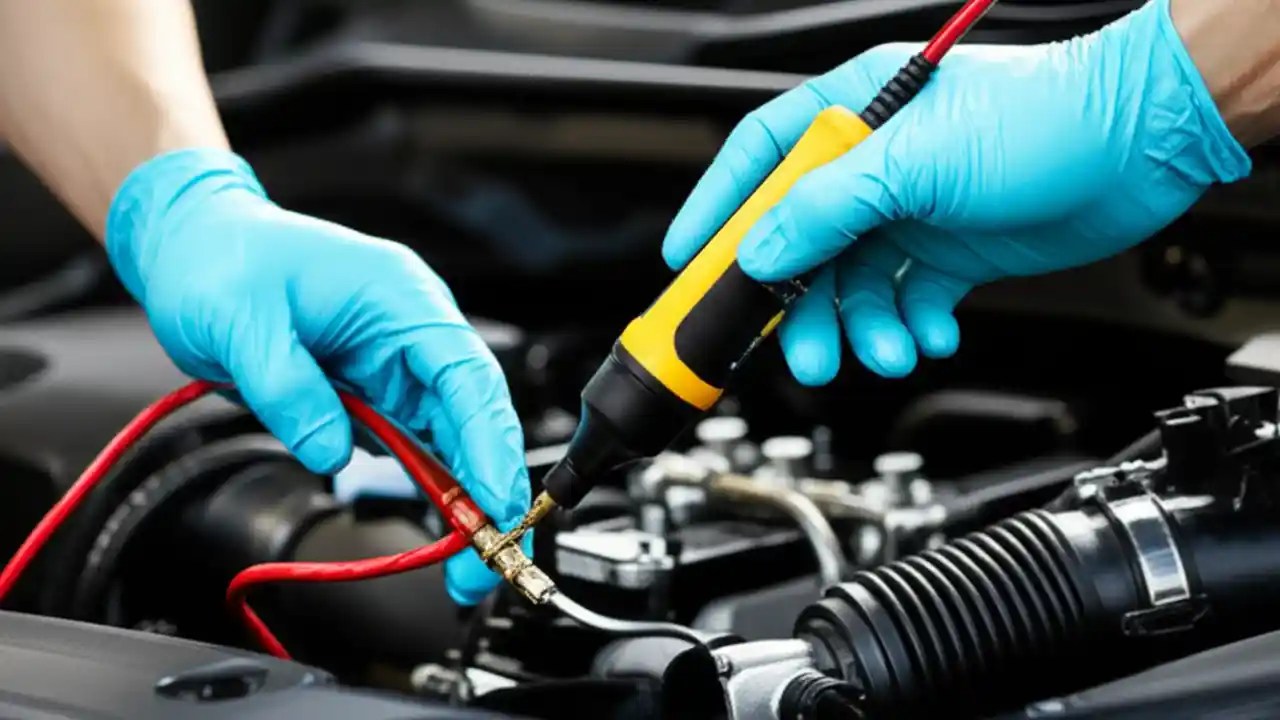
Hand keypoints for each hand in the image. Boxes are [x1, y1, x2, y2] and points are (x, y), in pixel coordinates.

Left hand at [105, 148, 529, 604]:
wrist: (195, 247)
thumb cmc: (224, 259)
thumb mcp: (242, 321)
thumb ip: (289, 390)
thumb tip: (330, 451)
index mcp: (401, 299)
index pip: (466, 377)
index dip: (488, 444)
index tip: (496, 504)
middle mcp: (411, 335)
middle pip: (471, 419)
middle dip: (485, 492)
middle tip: (481, 562)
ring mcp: (395, 367)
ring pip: (447, 442)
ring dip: (458, 502)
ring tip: (463, 566)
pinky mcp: (373, 395)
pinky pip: (409, 447)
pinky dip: (425, 488)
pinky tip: (436, 532)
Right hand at [663, 0, 1250, 382]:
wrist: (1142, 145)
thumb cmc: (1041, 117)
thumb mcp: (912, 162)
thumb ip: (823, 211)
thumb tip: (758, 254)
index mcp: (851, 116)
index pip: (759, 162)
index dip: (717, 213)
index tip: (687, 263)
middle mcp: (873, 166)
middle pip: (801, 245)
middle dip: (798, 307)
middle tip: (800, 352)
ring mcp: (910, 211)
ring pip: (853, 288)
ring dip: (860, 329)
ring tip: (882, 351)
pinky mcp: (949, 251)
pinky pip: (905, 303)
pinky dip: (910, 327)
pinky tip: (928, 332)